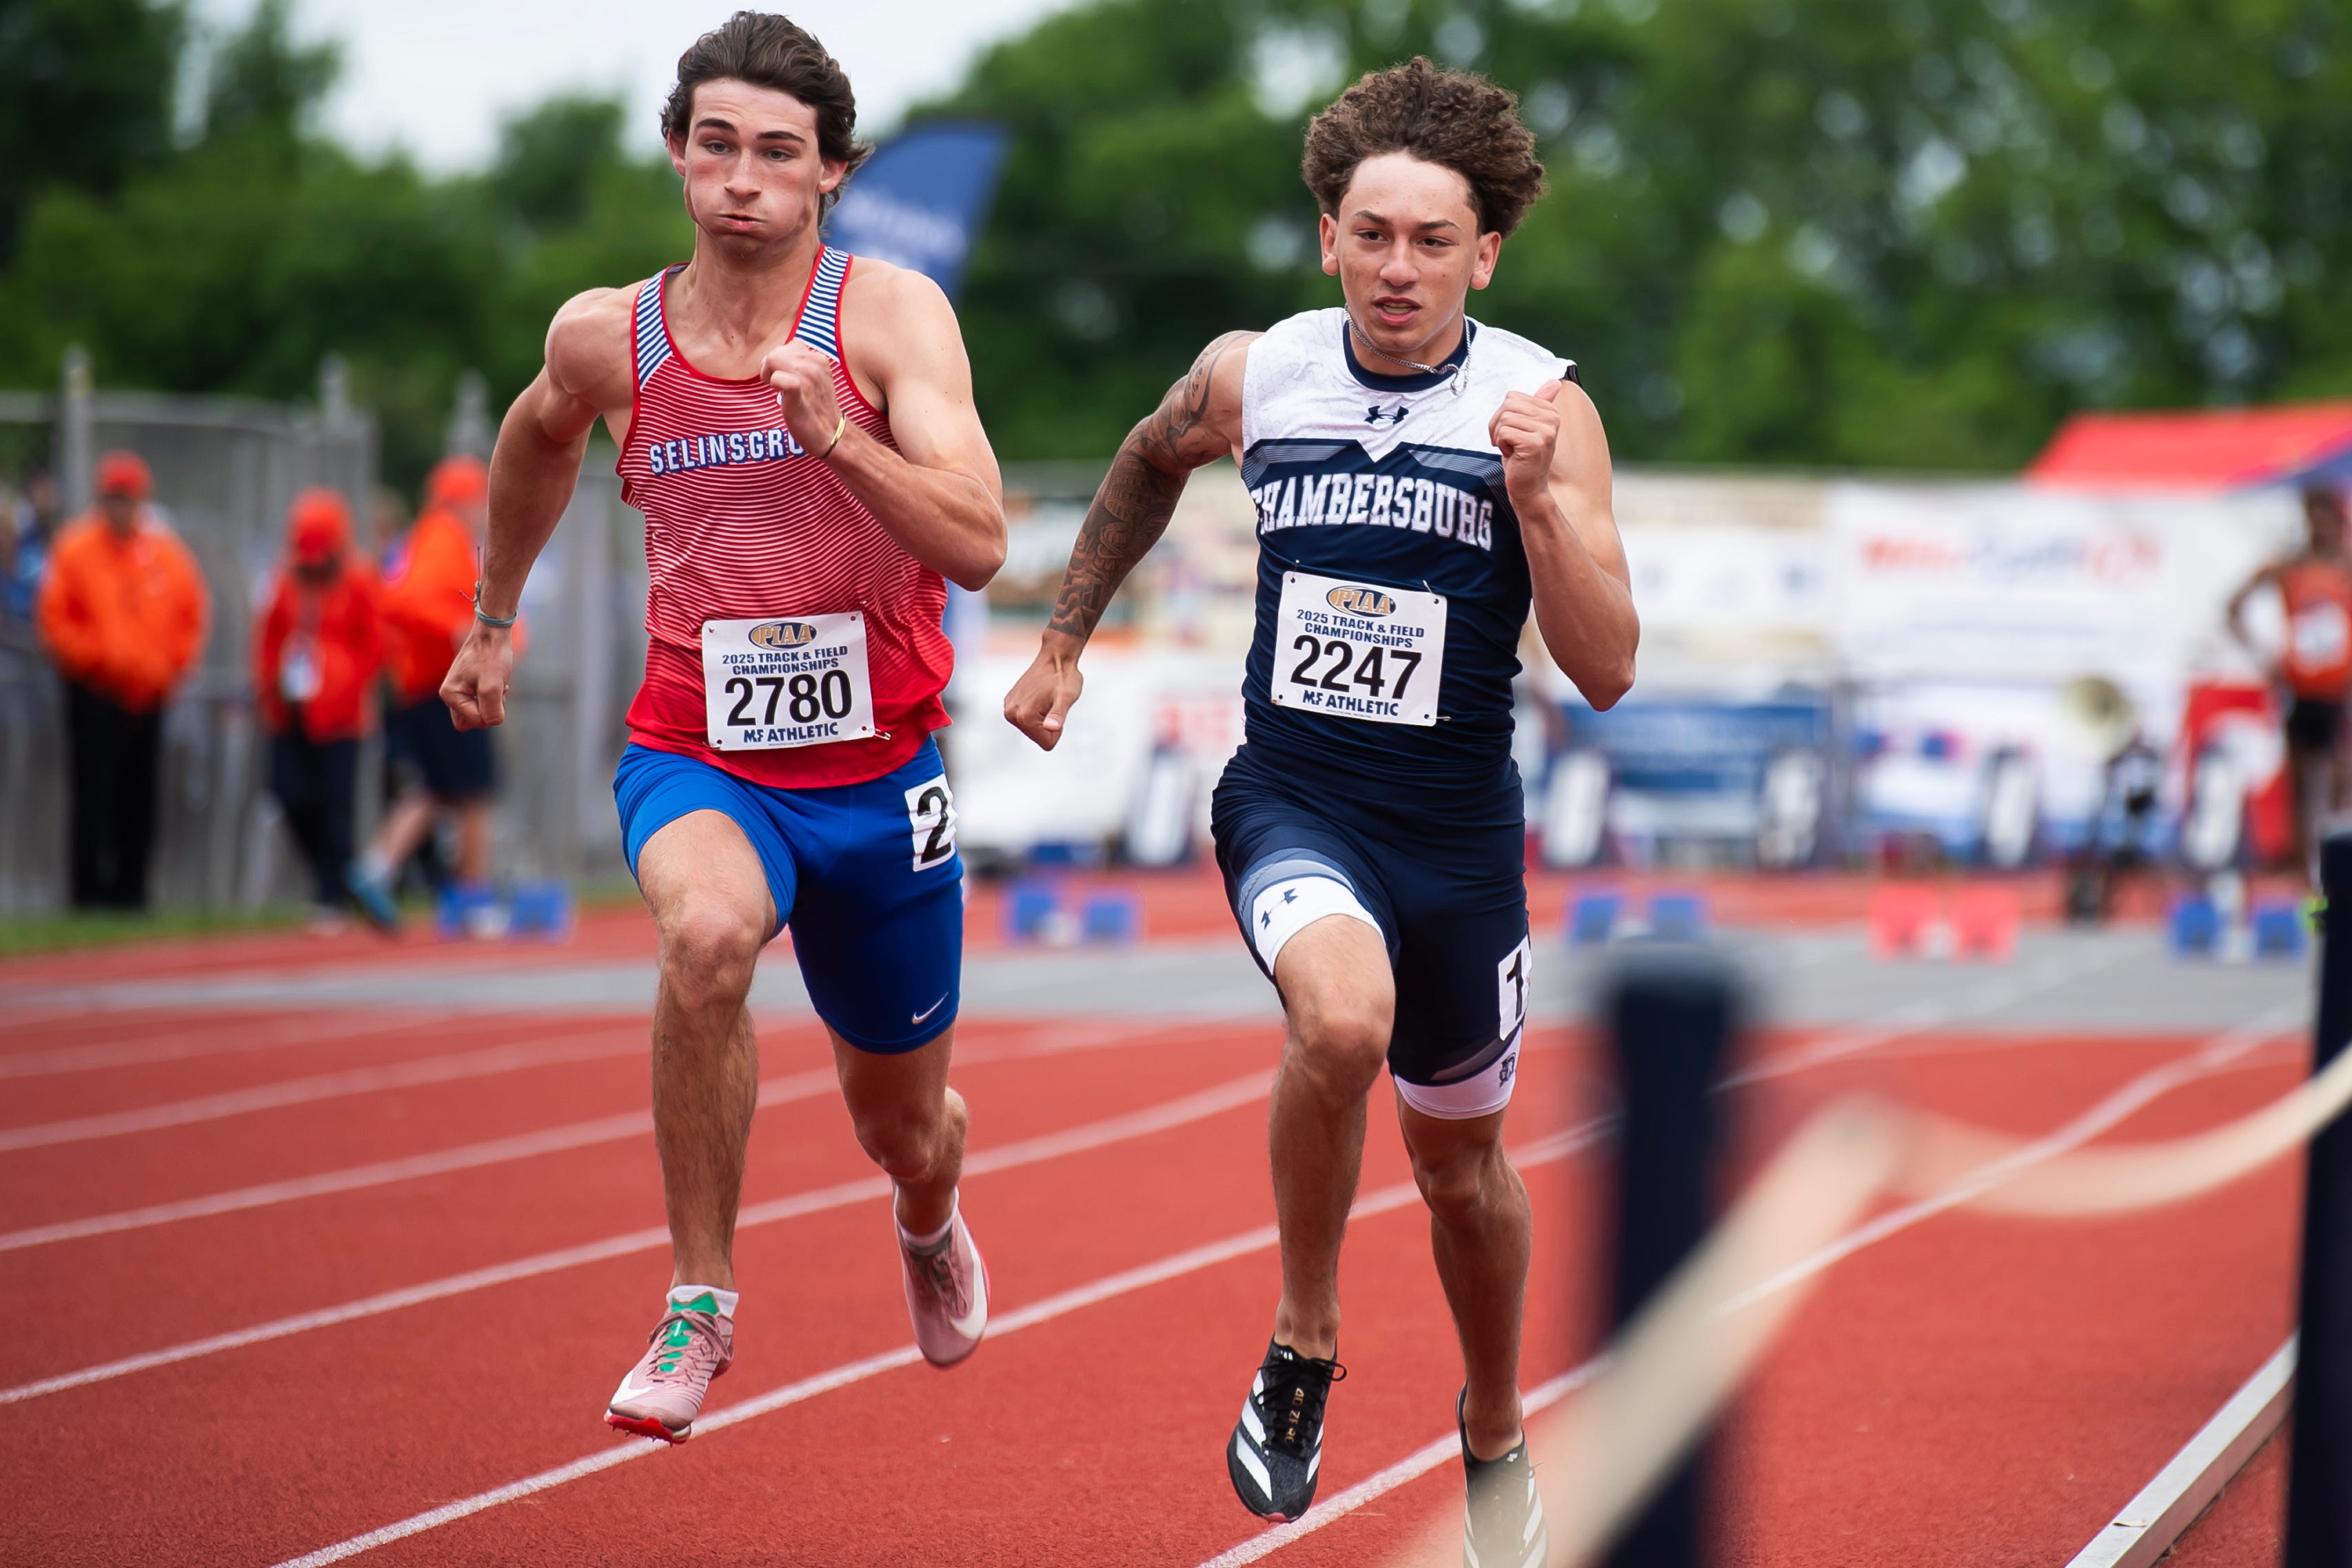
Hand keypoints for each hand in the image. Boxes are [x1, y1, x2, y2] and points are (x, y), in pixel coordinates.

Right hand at [442, 623, 515, 729]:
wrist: (493, 633)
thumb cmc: (491, 655)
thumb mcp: (494, 685)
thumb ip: (491, 709)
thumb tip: (491, 723)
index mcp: (450, 695)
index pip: (475, 721)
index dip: (491, 710)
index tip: (498, 689)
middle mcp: (450, 695)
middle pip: (472, 722)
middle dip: (489, 710)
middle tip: (497, 690)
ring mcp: (459, 691)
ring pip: (479, 713)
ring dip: (492, 703)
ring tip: (498, 684)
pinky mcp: (468, 687)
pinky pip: (482, 703)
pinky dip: (493, 696)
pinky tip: (498, 682)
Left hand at [762, 340, 846, 459]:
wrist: (832, 435)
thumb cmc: (817, 409)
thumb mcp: (814, 380)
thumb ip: (801, 365)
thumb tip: (781, 356)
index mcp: (819, 359)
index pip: (789, 346)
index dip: (781, 361)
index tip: (784, 378)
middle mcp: (814, 364)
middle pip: (777, 352)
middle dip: (770, 368)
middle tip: (776, 386)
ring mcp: (808, 377)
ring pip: (773, 359)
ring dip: (768, 376)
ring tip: (778, 391)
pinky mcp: (800, 391)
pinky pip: (779, 378)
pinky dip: (775, 383)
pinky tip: (781, 396)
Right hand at [1003, 639, 1084, 750]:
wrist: (1056, 657)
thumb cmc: (1064, 678)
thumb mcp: (1066, 698)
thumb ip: (1058, 715)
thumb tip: (1052, 728)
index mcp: (1024, 716)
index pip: (1046, 743)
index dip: (1057, 729)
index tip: (1057, 709)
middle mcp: (1011, 714)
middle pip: (1037, 737)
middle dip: (1048, 724)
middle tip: (1052, 702)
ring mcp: (1008, 707)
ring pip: (1031, 728)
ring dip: (1041, 717)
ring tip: (1045, 698)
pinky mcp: (1009, 701)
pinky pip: (1025, 718)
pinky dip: (1034, 710)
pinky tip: (1039, 695)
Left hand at [1490, 379, 1563, 509]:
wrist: (1528, 487)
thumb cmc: (1523, 456)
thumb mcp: (1529, 426)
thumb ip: (1539, 403)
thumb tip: (1555, 382)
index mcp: (1550, 410)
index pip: (1512, 397)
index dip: (1503, 415)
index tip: (1512, 432)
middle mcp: (1552, 418)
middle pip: (1507, 405)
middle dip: (1498, 425)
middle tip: (1507, 442)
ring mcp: (1546, 431)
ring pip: (1504, 419)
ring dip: (1499, 436)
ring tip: (1511, 449)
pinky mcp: (1535, 444)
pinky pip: (1504, 432)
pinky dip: (1501, 445)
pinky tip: (1512, 455)